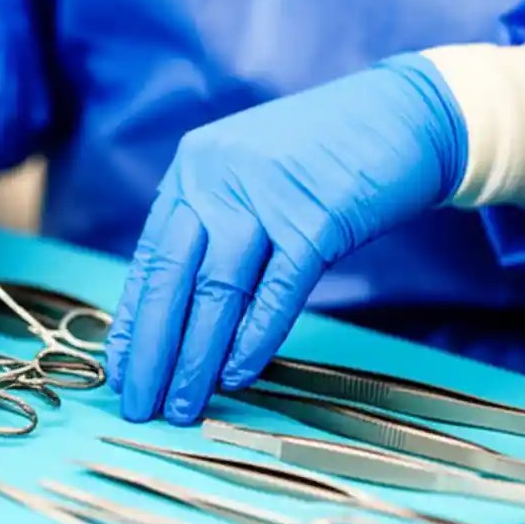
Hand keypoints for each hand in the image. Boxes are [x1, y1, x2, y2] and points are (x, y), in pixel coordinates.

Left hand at [104, 54, 467, 423]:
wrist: (406, 115)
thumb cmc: (324, 156)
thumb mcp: (249, 176)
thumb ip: (212, 223)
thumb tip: (177, 307)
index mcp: (193, 167)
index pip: (149, 257)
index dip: (132, 320)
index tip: (118, 369)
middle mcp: (217, 178)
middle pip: (171, 279)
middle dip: (152, 351)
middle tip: (139, 404)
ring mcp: (265, 197)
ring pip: (217, 294)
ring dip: (196, 359)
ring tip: (182, 407)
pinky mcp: (316, 220)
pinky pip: (275, 294)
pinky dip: (253, 340)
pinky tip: (235, 376)